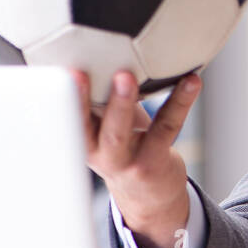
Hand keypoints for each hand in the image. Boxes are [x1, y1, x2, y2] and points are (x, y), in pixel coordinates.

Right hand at [74, 68, 198, 247]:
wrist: (148, 197)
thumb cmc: (125, 149)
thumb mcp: (103, 129)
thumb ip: (98, 100)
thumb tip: (99, 51)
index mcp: (83, 141)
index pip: (67, 118)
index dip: (62, 97)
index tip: (56, 72)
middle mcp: (100, 154)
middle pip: (87, 128)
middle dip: (83, 100)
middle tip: (80, 73)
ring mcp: (127, 160)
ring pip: (121, 132)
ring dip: (123, 103)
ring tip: (127, 77)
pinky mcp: (154, 160)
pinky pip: (167, 127)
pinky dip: (180, 100)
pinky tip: (191, 82)